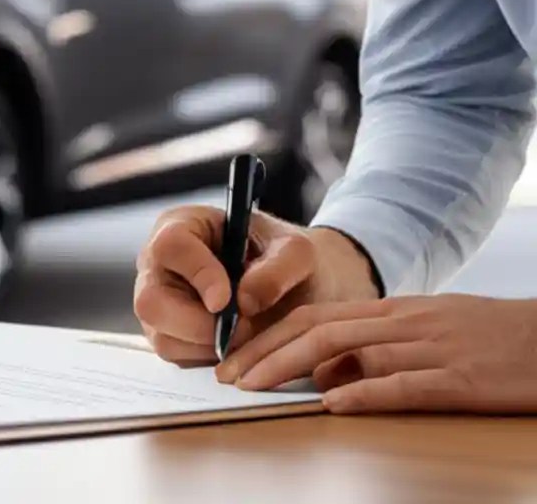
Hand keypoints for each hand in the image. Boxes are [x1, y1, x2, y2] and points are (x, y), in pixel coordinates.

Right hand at [134, 206, 379, 365]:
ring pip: (162, 336)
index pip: (171, 247)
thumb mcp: (296, 251)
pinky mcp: (167, 333)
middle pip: (151, 301)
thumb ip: (278, 269)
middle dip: (198, 325)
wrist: (292, 284)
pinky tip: (235, 342)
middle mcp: (158, 266)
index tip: (227, 300)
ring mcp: (158, 303)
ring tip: (245, 333)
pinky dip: (208, 358)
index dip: (197, 275)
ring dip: (207, 345)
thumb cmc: (285, 258)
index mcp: (181, 227)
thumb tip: (245, 302)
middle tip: (240, 328)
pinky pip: (176, 357)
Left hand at [217, 295, 536, 413]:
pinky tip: (331, 403)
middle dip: (264, 353)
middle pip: (318, 330)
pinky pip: (404, 384)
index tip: (233, 359)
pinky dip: (363, 392)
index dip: (268, 337)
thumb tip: (326, 379)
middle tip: (226, 377)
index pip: (315, 317)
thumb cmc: (489, 340)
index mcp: (394, 312)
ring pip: (349, 350)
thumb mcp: (426, 333)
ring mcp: (431, 349)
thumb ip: (376, 349)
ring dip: (292, 369)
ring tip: (255, 387)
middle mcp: (404, 323)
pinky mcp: (460, 380)